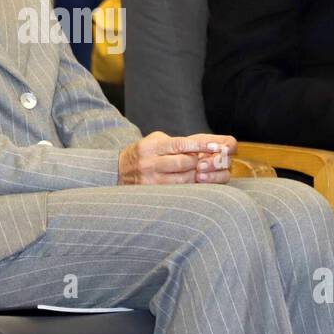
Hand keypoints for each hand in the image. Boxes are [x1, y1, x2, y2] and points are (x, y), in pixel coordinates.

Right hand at [118, 131, 236, 184]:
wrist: (118, 170)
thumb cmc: (144, 152)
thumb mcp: (156, 140)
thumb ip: (176, 143)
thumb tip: (203, 146)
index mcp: (152, 146)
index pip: (180, 144)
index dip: (200, 145)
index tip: (216, 146)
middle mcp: (150, 162)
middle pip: (184, 163)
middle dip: (200, 162)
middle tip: (209, 161)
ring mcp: (150, 180)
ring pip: (182, 180)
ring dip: (196, 176)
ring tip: (202, 173)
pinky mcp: (151, 192)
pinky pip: (176, 191)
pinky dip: (188, 187)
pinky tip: (194, 184)